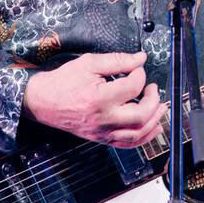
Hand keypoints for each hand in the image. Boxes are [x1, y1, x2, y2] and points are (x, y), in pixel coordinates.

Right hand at [22, 51, 166, 148]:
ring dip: (154, 120)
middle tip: (153, 87)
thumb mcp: (89, 63)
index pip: (132, 87)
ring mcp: (103, 132)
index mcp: (99, 98)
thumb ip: (118, 60)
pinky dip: (144, 137)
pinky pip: (127, 144)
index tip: (137, 68)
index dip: (140, 74)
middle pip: (141, 115)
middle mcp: (103, 119)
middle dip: (154, 100)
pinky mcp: (101, 138)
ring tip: (160, 106)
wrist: (42, 102)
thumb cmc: (63, 81)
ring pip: (138, 134)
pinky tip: (152, 127)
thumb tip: (140, 59)